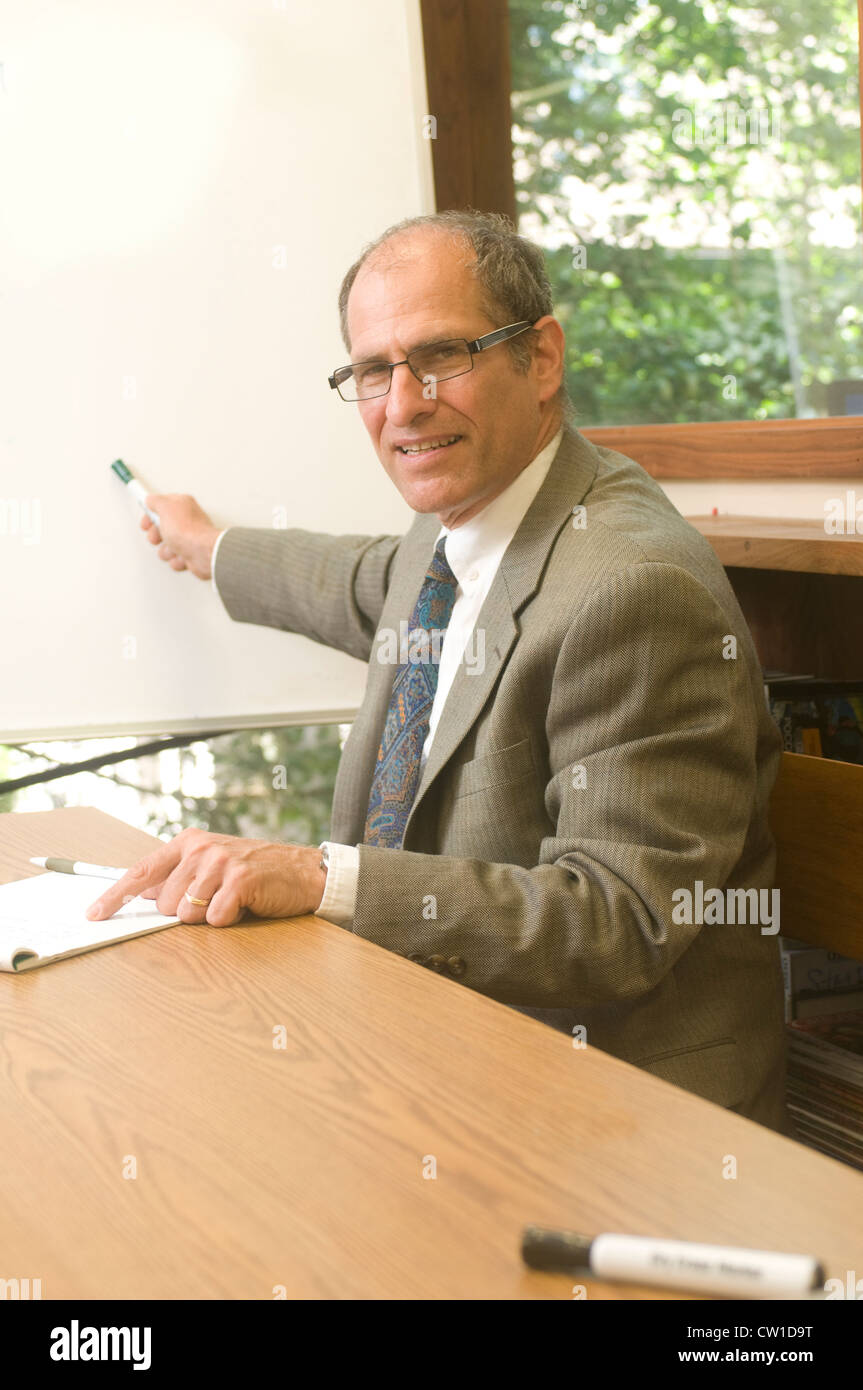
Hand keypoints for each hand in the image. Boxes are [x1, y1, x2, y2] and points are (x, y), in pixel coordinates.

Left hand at [85, 828, 326, 926]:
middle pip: (166, 903)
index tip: (95, 914)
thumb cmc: (255, 872)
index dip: (115, 896)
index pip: (141, 872)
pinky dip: (230, 920)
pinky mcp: (241, 880)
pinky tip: (246, 904)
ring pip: (188, 914)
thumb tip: (144, 899)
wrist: (303, 871)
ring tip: (231, 900)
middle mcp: (201, 848)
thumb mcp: (212, 865)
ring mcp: (221, 862)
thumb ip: (179, 877)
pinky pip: (216, 919)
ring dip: (210, 917)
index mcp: (188, 843)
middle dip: (187, 912)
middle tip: (215, 899)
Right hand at [139, 494, 220, 579]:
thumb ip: (155, 501)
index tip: (146, 522)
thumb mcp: (165, 508)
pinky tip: (182, 555)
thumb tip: (150, 500)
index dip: (150, 515)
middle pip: (162, 528)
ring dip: (166, 549)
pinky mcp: (190, 553)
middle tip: (158, 536)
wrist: (203, 552)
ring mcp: (188, 538)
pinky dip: (176, 559)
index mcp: (182, 505)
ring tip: (174, 547)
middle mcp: (186, 521)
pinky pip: (174, 558)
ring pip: (166, 546)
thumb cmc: (188, 530)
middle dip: (156, 535)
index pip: (161, 507)